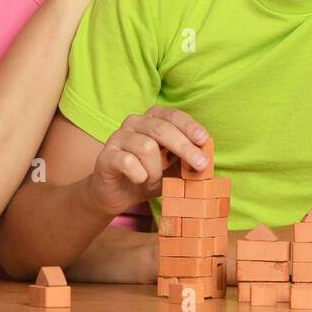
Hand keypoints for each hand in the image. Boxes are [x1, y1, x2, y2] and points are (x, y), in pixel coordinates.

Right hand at [85, 105, 210, 216]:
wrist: (117, 195)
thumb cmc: (148, 176)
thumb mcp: (172, 169)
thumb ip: (186, 160)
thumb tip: (205, 158)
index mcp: (152, 119)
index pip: (173, 116)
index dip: (190, 126)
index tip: (204, 140)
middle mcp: (134, 122)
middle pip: (162, 129)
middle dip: (184, 147)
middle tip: (201, 165)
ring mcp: (118, 137)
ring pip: (146, 147)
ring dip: (156, 170)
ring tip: (153, 180)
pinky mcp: (106, 155)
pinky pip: (128, 162)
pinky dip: (140, 175)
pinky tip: (139, 180)